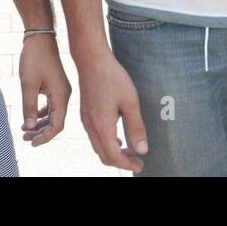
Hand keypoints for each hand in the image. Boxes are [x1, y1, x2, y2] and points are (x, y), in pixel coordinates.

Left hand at [18, 33, 70, 145]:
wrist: (40, 36)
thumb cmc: (34, 58)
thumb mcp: (28, 84)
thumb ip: (28, 107)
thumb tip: (29, 128)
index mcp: (60, 96)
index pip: (57, 125)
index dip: (45, 137)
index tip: (32, 143)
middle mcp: (64, 95)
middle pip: (55, 122)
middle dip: (41, 132)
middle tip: (25, 138)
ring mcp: (60, 90)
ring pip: (53, 114)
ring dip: (40, 124)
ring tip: (24, 130)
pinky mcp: (56, 85)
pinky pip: (51, 106)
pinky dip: (41, 114)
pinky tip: (31, 118)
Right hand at [76, 49, 147, 171]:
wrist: (91, 60)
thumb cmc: (112, 78)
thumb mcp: (130, 102)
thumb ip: (136, 128)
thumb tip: (142, 150)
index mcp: (102, 126)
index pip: (114, 156)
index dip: (128, 164)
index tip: (140, 165)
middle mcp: (91, 127)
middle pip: (104, 156)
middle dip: (121, 161)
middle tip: (137, 160)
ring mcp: (86, 121)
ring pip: (98, 148)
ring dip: (114, 153)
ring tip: (130, 150)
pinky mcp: (85, 114)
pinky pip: (95, 137)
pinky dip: (106, 143)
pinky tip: (118, 137)